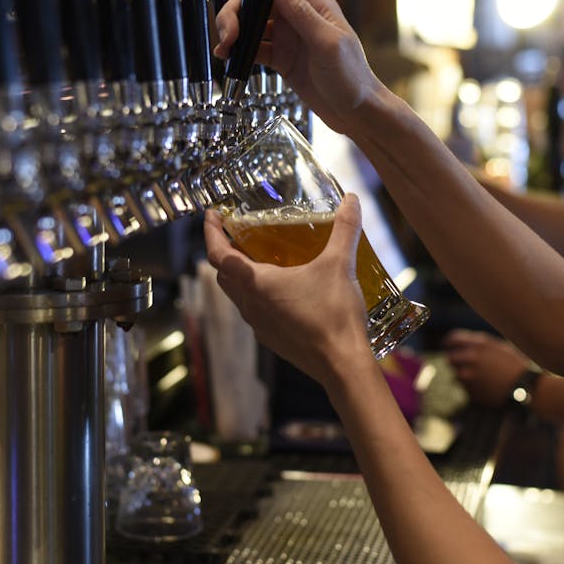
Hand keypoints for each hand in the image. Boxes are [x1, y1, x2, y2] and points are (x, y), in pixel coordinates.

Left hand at [203, 193, 374, 388]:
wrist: (342, 365)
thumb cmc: (333, 314)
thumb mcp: (340, 265)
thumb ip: (345, 229)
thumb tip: (352, 199)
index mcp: (257, 284)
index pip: (218, 255)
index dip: (211, 233)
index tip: (212, 216)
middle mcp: (250, 305)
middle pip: (223, 275)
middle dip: (224, 253)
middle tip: (236, 235)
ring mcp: (259, 326)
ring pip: (237, 295)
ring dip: (240, 276)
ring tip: (258, 259)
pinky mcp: (272, 339)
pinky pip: (254, 312)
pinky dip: (256, 296)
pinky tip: (282, 290)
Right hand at [212, 0, 383, 135]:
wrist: (357, 112)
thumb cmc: (352, 77)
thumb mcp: (328, 43)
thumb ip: (302, 14)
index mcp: (313, 4)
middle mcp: (298, 16)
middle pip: (257, 0)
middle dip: (236, 11)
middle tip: (228, 34)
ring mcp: (288, 38)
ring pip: (252, 24)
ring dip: (234, 31)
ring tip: (224, 49)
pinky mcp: (282, 59)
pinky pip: (255, 48)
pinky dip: (239, 51)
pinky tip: (229, 59)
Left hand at [443, 329, 534, 406]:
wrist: (526, 387)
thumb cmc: (515, 364)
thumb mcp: (498, 347)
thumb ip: (478, 343)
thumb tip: (461, 343)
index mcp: (478, 345)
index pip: (452, 340)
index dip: (449, 343)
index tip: (448, 346)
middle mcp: (471, 360)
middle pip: (450, 359)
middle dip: (456, 361)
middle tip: (466, 365)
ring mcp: (470, 378)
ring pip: (457, 376)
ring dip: (465, 376)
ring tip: (483, 378)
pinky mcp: (472, 393)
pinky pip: (466, 389)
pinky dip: (472, 388)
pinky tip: (487, 387)